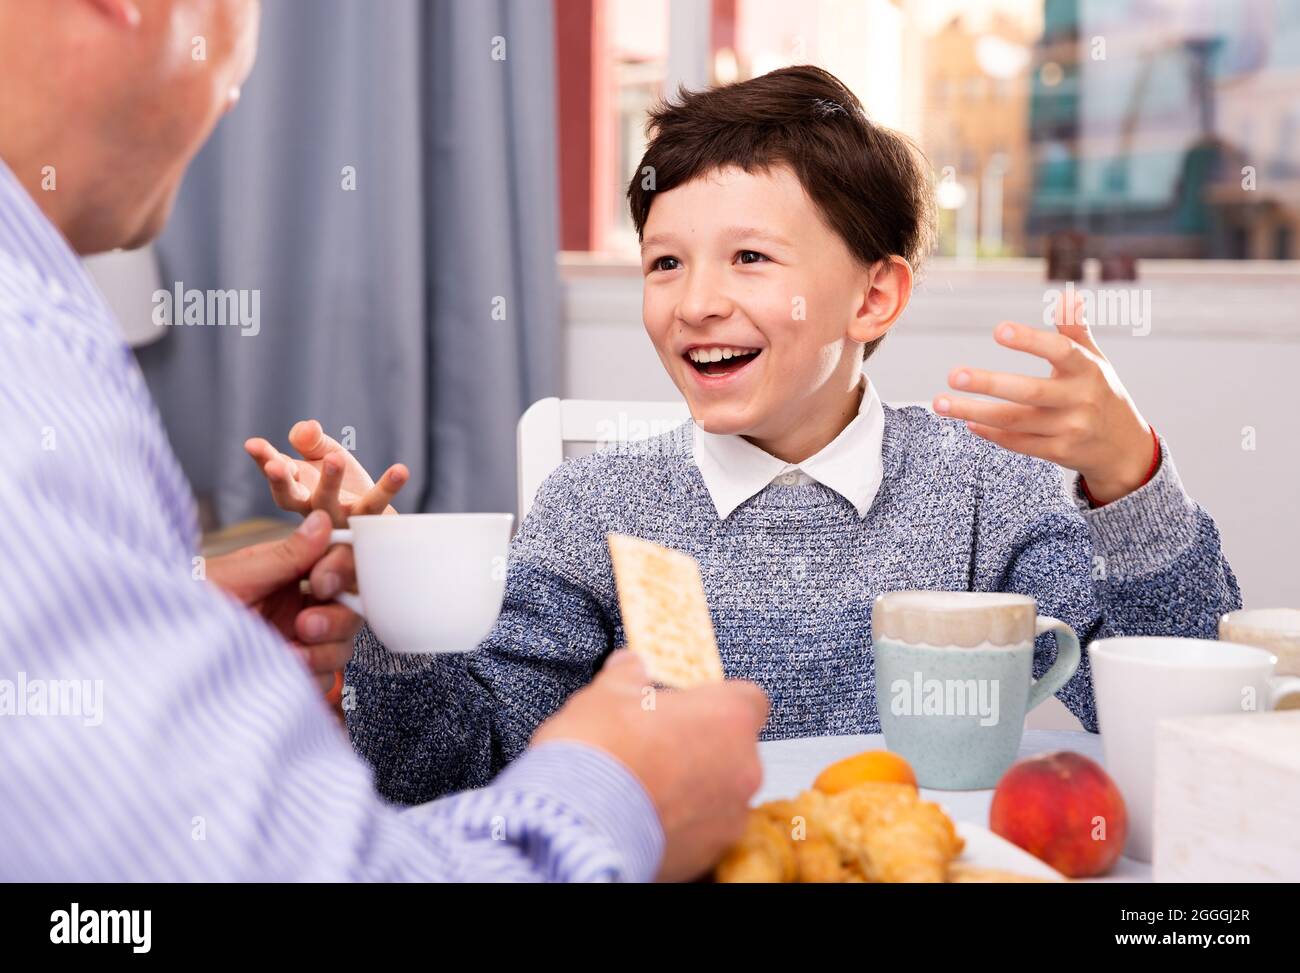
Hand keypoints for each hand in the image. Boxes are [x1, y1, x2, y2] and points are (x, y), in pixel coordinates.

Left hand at [206, 510, 361, 691]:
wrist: (157, 657)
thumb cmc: (188, 605)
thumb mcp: (238, 577)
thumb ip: (287, 554)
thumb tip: (323, 519)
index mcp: (288, 571)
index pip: (338, 563)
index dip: (341, 571)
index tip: (319, 583)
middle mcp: (297, 604)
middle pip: (351, 608)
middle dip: (335, 618)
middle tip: (303, 626)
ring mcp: (296, 640)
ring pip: (343, 645)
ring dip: (324, 651)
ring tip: (289, 654)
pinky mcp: (291, 672)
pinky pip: (326, 677)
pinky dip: (313, 675)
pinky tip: (284, 669)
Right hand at [244, 419, 408, 526]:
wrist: (373, 514)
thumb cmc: (341, 482)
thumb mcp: (324, 453)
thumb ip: (311, 440)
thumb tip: (306, 427)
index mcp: (295, 487)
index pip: (275, 471)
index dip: (263, 458)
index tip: (252, 444)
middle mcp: (310, 508)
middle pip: (289, 497)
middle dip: (280, 481)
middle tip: (274, 465)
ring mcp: (336, 518)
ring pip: (328, 503)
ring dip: (330, 481)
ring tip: (335, 457)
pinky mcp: (365, 523)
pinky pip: (376, 506)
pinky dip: (387, 488)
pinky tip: (400, 470)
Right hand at [532, 651, 768, 881]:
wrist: (580, 819)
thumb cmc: (601, 751)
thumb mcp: (607, 693)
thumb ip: (629, 676)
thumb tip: (630, 666)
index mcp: (729, 718)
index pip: (749, 699)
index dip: (718, 701)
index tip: (691, 705)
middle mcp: (743, 767)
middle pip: (735, 749)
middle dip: (703, 746)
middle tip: (661, 745)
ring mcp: (730, 815)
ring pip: (721, 791)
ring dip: (694, 786)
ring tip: (648, 785)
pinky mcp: (710, 852)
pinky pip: (703, 829)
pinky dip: (681, 822)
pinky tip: (645, 815)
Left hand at [934, 295, 1153, 502]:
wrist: (1124, 448)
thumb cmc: (1101, 393)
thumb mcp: (1095, 361)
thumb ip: (1076, 331)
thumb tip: (1067, 296)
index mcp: (1088, 370)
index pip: (1059, 352)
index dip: (1030, 341)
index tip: (998, 330)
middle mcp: (1080, 400)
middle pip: (1029, 392)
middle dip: (989, 384)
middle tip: (954, 375)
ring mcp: (1069, 429)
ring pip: (1015, 421)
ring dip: (975, 412)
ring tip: (941, 402)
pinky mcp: (1058, 452)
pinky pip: (1019, 443)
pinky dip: (992, 433)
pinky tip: (968, 421)